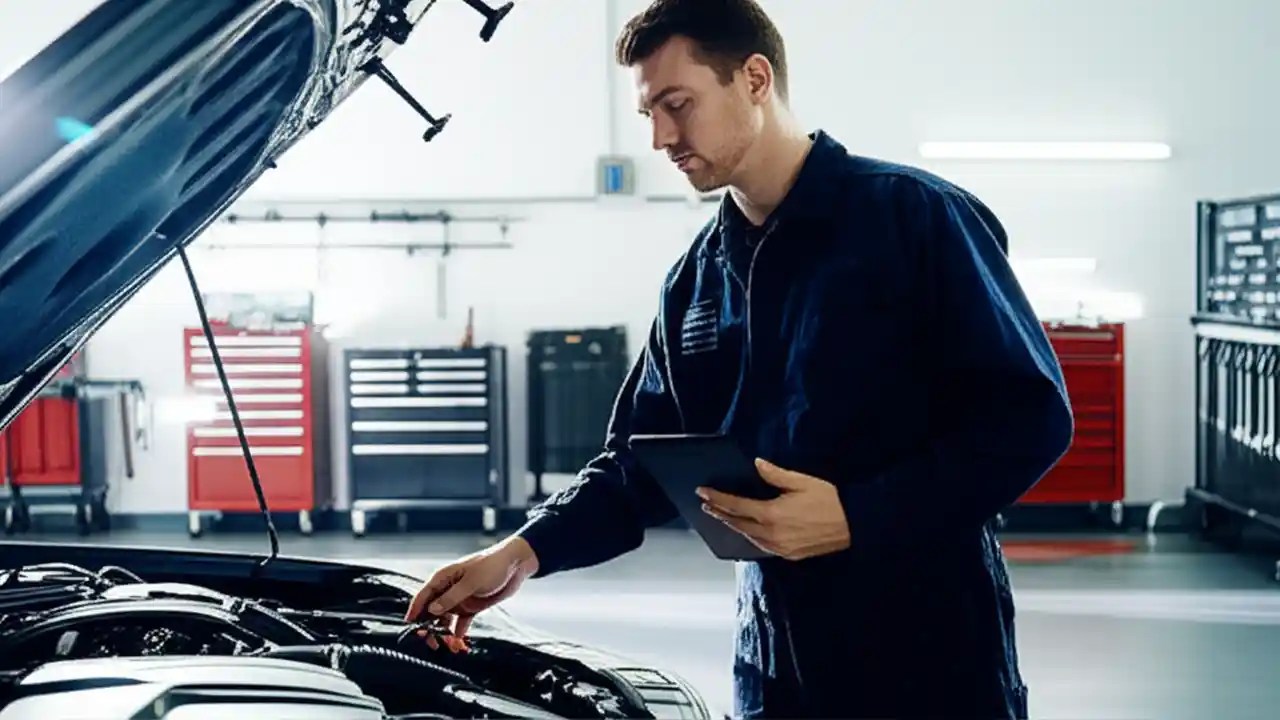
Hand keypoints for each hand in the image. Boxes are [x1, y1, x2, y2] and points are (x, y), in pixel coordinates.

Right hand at [404, 536, 539, 645]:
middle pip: (432, 611)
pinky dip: (459, 634)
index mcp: (444, 578)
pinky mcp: (471, 607)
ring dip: (445, 634)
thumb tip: (431, 611)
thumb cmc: (492, 566)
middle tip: (432, 644)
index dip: (415, 612)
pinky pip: (461, 623)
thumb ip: (451, 597)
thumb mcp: (471, 582)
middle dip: (430, 628)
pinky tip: (459, 645)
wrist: (516, 564)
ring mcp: (459, 599)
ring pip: (445, 620)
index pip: (423, 596)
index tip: (410, 628)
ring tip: (449, 647)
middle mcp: (448, 589)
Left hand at [698, 458, 850, 560]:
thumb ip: (775, 474)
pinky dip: (750, 536)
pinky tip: (746, 530)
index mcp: (772, 514)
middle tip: (705, 505)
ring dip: (733, 526)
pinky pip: (762, 546)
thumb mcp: (802, 481)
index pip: (736, 506)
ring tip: (722, 516)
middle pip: (737, 524)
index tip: (702, 492)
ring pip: (748, 537)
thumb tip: (755, 464)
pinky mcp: (788, 555)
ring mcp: (779, 547)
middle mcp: (771, 534)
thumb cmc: (829, 500)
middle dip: (720, 513)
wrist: (853, 525)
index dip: (717, 499)